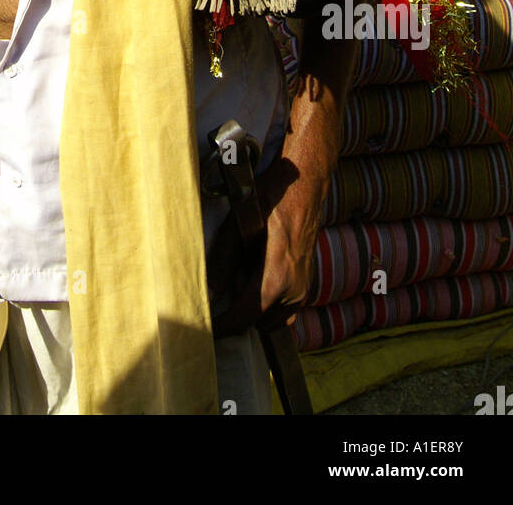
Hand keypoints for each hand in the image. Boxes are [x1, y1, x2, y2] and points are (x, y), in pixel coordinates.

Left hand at [208, 157, 321, 335]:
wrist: (304, 185)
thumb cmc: (270, 199)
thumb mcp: (238, 227)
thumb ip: (223, 262)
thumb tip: (210, 291)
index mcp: (277, 278)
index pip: (245, 316)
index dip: (224, 325)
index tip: (207, 328)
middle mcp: (295, 289)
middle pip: (259, 322)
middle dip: (238, 314)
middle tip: (220, 294)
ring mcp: (304, 288)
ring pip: (274, 319)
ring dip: (254, 310)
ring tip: (239, 282)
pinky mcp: (307, 283)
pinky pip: (285, 308)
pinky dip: (269, 303)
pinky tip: (255, 278)